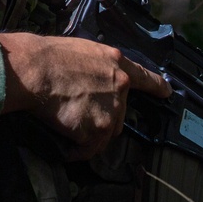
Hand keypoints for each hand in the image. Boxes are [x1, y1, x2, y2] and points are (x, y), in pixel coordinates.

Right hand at [0, 32, 170, 158]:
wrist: (35, 70)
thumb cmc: (48, 57)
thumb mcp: (81, 51)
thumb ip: (95, 67)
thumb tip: (89, 79)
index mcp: (115, 63)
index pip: (144, 77)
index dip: (157, 86)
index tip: (167, 92)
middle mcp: (120, 86)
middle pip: (119, 114)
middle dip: (102, 119)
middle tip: (77, 114)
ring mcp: (111, 109)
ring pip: (105, 133)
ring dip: (89, 135)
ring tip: (66, 126)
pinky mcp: (97, 128)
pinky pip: (88, 148)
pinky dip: (76, 150)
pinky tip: (64, 144)